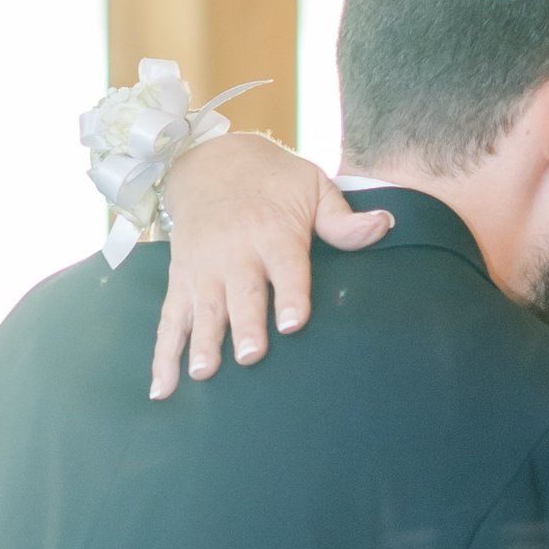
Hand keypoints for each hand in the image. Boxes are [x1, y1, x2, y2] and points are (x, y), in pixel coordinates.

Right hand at [151, 138, 393, 400]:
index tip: (293, 324)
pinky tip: (164, 387)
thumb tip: (385, 224)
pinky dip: (164, 354)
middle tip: (250, 356)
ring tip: (204, 373)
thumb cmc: (273, 181)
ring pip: (203, 309)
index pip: (285, 266)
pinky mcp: (181, 279)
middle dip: (244, 325)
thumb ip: (343, 218)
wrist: (207, 161)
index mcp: (273, 230)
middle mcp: (235, 251)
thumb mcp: (313, 186)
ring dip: (202, 342)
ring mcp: (203, 268)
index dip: (290, 294)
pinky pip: (170, 319)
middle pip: (241, 293)